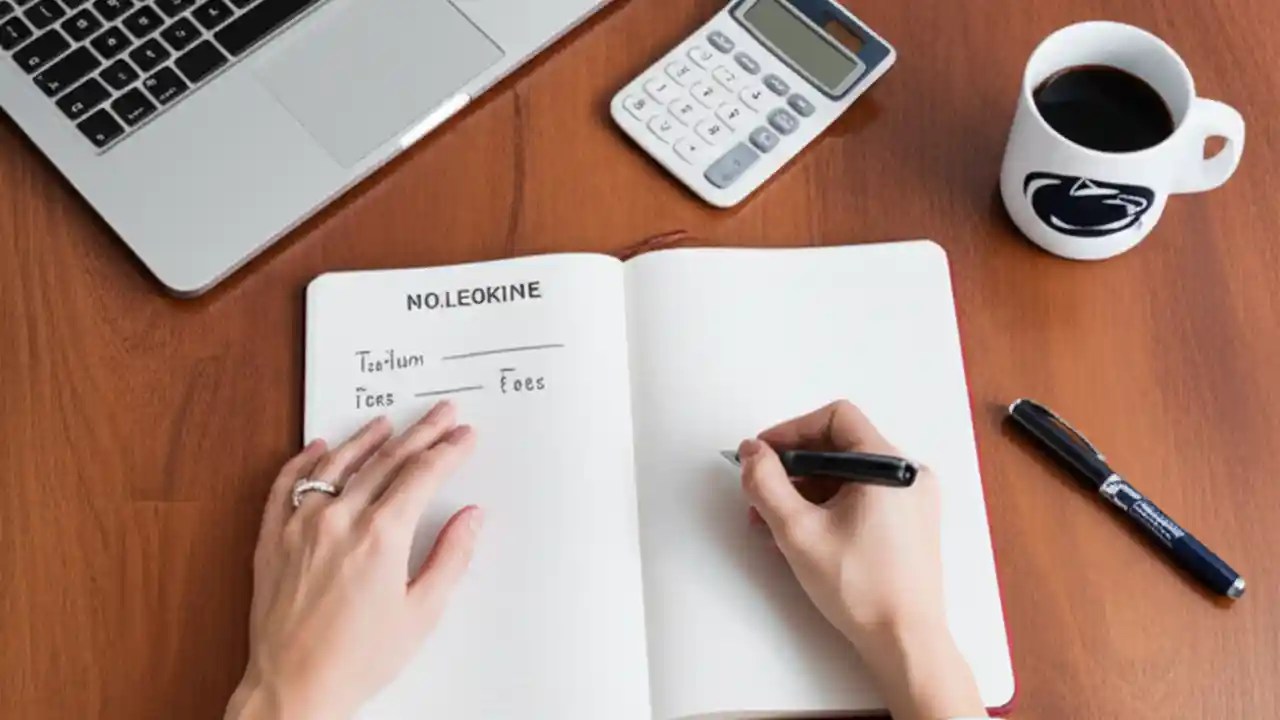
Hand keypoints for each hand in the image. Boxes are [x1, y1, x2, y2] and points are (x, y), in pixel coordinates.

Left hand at [226, 401, 481, 719]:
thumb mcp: (421, 613)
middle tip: (440, 414)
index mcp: (380, 537)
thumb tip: (470, 519)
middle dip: (420, 434)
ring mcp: (300, 526)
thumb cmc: (357, 659)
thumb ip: (449, 557)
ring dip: (366, 439)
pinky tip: (317, 448)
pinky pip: (286, 486)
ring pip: (337, 464)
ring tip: (385, 423)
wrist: (294, 688)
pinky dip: (303, 462)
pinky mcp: (272, 539)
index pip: (423, 475)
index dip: (448, 451)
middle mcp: (339, 521)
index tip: (463, 436)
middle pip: (387, 460)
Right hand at [738, 400, 985, 719]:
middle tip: (761, 489)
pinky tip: (801, 532)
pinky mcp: (909, 523)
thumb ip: (766, 483)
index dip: (791, 430)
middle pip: (840, 445)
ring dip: (806, 489)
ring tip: (771, 519)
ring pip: (849, 475)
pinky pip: (863, 497)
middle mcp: (908, 475)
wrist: (905, 641)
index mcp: (889, 466)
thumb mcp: (798, 531)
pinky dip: (830, 505)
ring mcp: (913, 500)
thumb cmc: (861, 588)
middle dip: (794, 465)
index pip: (835, 418)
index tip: (763, 455)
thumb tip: (751, 452)